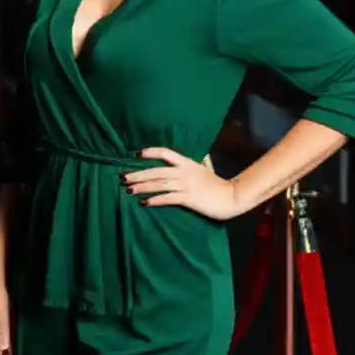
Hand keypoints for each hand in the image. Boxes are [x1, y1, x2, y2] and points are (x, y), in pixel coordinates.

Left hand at [123, 148, 243, 220]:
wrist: (231, 196)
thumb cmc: (216, 184)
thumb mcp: (202, 169)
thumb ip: (189, 167)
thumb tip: (176, 164)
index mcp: (187, 163)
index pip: (165, 152)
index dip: (150, 152)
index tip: (136, 155)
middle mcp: (183, 172)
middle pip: (156, 171)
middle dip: (138, 174)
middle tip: (123, 177)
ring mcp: (185, 185)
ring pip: (158, 184)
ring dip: (142, 187)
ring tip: (128, 189)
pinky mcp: (187, 199)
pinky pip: (167, 198)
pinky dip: (154, 200)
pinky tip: (144, 202)